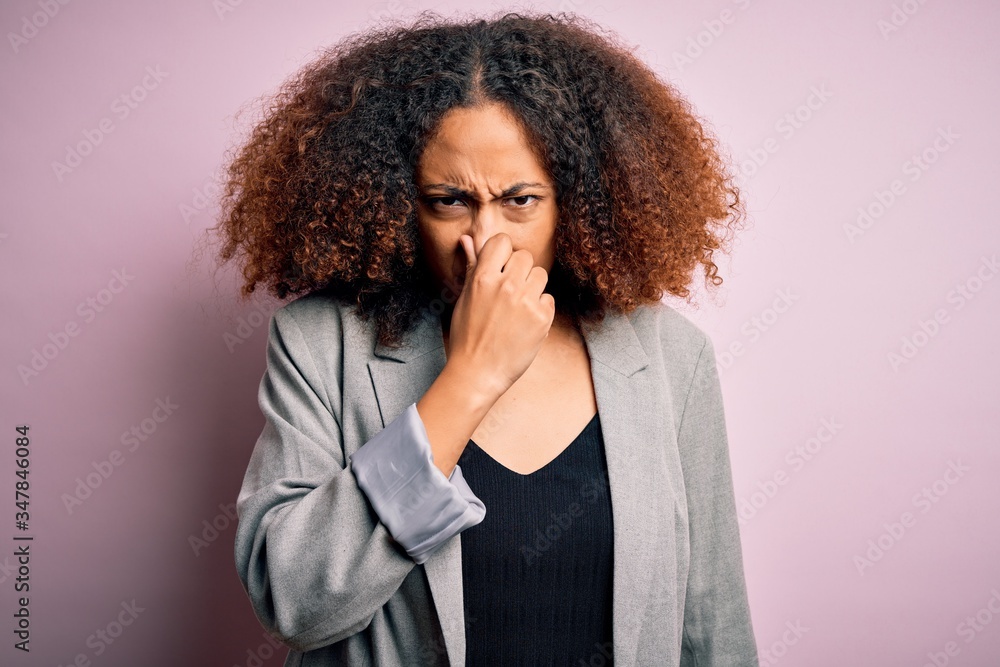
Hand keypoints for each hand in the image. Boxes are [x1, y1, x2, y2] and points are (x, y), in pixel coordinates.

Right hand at [445, 233, 555, 396]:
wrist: (478, 373)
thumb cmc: (467, 335)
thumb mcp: (465, 298)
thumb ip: (472, 265)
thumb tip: (467, 239)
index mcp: (483, 277)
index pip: (502, 242)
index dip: (502, 254)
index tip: (500, 268)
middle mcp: (506, 285)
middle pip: (525, 257)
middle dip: (519, 271)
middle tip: (508, 294)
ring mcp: (526, 302)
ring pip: (540, 275)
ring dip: (532, 288)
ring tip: (517, 308)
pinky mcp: (542, 318)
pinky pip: (548, 299)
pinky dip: (540, 309)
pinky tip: (524, 323)